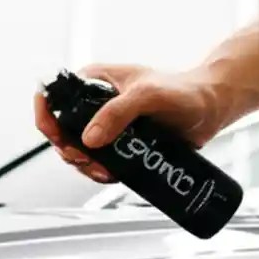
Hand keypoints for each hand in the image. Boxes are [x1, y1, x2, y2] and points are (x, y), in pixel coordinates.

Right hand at [33, 64, 236, 183]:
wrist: (210, 108)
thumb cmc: (182, 91)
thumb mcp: (147, 95)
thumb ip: (117, 113)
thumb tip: (89, 139)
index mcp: (95, 82)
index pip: (55, 96)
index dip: (47, 117)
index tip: (56, 136)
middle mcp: (97, 105)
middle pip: (63, 131)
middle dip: (68, 150)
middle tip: (85, 159)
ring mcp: (109, 128)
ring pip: (80, 152)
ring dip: (84, 166)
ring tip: (102, 171)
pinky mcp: (122, 146)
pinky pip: (100, 163)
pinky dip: (100, 173)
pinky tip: (110, 175)